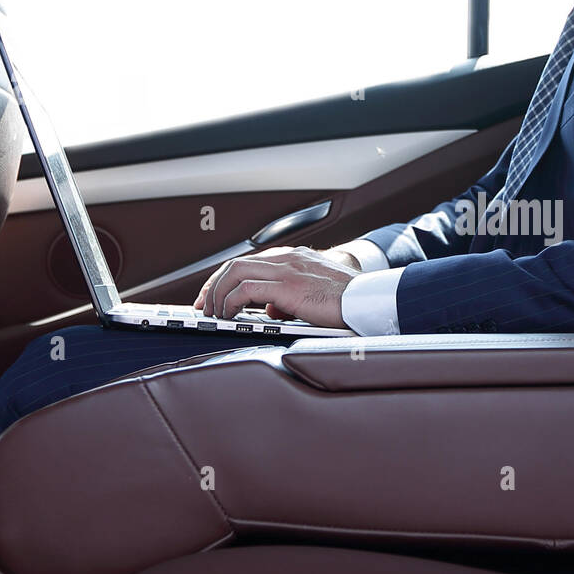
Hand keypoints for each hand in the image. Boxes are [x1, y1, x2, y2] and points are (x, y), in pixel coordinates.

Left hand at [193, 246, 358, 327]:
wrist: (368, 299)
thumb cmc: (349, 300)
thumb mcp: (313, 295)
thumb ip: (289, 297)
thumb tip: (270, 309)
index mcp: (295, 258)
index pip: (250, 262)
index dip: (226, 278)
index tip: (215, 294)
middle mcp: (288, 258)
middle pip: (236, 264)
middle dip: (213, 285)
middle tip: (205, 305)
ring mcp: (287, 269)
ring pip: (235, 273)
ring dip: (218, 294)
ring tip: (215, 314)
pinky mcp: (288, 286)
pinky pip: (246, 289)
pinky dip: (231, 302)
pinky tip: (230, 315)